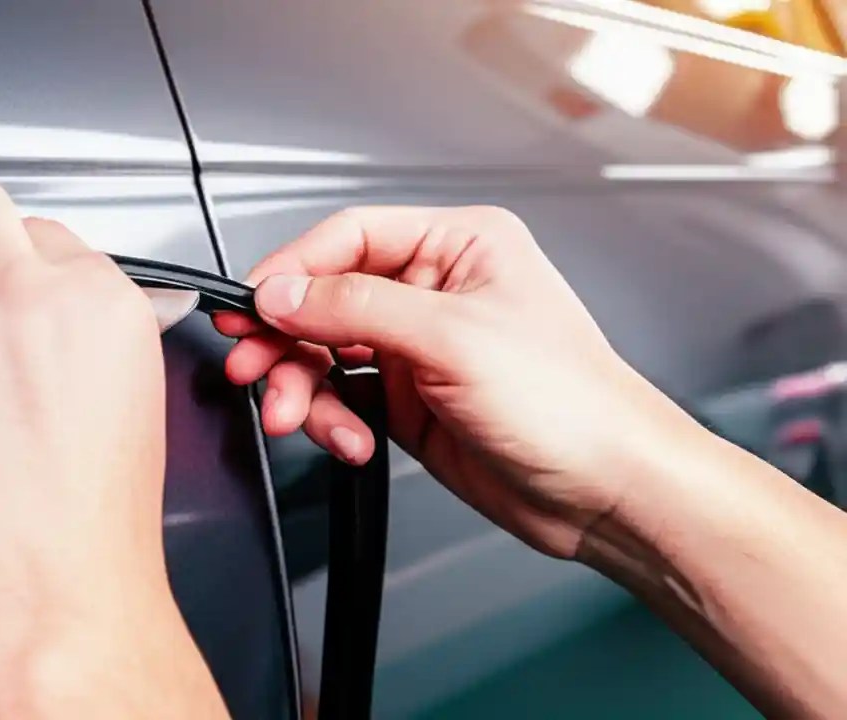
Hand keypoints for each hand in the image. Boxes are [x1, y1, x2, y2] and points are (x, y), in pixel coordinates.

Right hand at [216, 206, 695, 558]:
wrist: (606, 491)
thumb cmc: (570, 404)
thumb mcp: (452, 338)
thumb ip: (355, 307)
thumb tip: (283, 292)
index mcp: (459, 246)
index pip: (348, 238)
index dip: (291, 271)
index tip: (250, 306)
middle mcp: (435, 291)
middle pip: (325, 299)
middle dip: (285, 340)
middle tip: (252, 368)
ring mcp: (419, 349)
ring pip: (324, 353)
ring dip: (301, 388)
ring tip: (295, 418)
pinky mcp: (409, 401)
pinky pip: (341, 399)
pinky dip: (331, 421)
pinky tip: (348, 440)